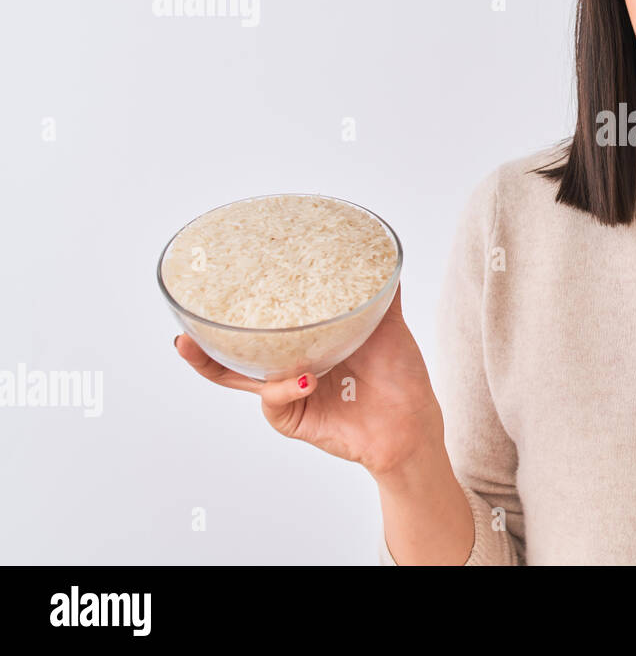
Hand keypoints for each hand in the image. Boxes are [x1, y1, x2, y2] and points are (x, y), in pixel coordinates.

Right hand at [173, 282, 445, 476]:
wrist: (413, 422)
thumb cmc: (399, 376)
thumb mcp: (387, 326)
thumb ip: (379, 294)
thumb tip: (380, 253)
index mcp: (308, 343)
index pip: (265, 325)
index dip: (238, 312)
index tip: (211, 288)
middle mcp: (291, 368)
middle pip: (234, 356)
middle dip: (202, 345)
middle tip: (182, 329)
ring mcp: (289, 394)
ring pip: (239, 378)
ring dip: (214, 365)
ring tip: (195, 346)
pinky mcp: (294, 418)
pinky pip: (275, 400)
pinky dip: (286, 386)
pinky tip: (305, 378)